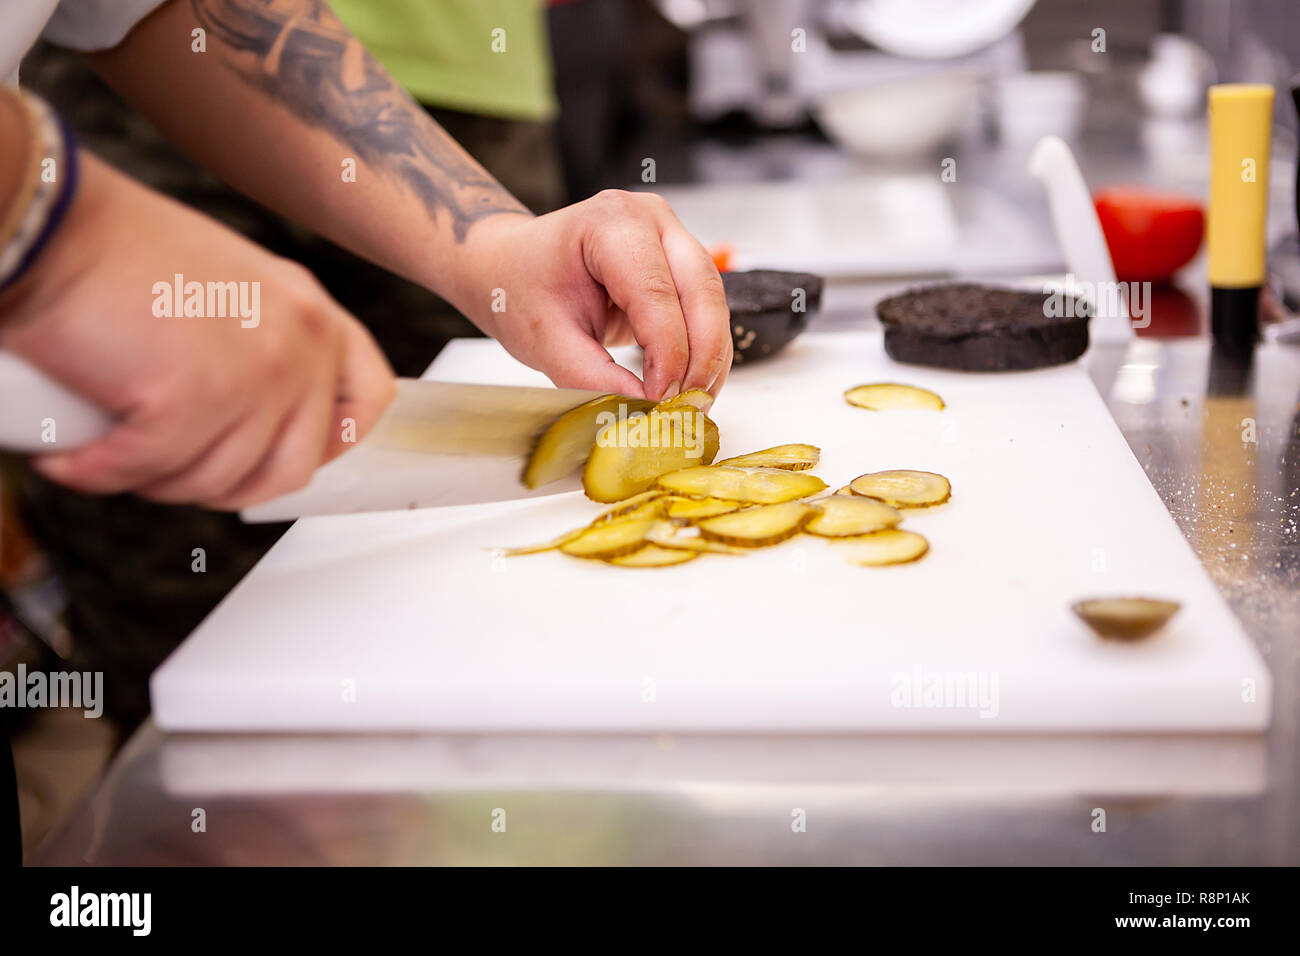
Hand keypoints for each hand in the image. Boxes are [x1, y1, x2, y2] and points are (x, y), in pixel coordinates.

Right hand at [0, 153, 395, 508]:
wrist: (49, 220)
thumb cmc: (115, 252)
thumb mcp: (228, 293)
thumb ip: (260, 347)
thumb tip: (256, 421)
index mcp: (311, 312)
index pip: (369, 398)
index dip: (330, 444)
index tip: (283, 456)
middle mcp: (299, 342)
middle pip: (291, 466)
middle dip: (221, 482)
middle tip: (165, 465)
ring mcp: (254, 374)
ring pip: (218, 481)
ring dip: (156, 481)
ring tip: (111, 448)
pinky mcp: (192, 400)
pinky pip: (150, 473)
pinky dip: (100, 473)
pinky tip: (72, 454)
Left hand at [448, 190, 732, 401]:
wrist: (512, 268)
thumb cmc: (522, 289)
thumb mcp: (547, 341)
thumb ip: (593, 376)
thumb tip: (642, 408)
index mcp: (610, 222)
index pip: (656, 292)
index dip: (668, 351)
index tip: (661, 399)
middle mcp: (650, 219)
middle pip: (702, 289)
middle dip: (702, 355)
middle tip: (688, 406)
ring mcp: (670, 236)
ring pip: (713, 300)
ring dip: (710, 356)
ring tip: (692, 402)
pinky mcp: (679, 262)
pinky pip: (706, 307)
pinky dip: (704, 349)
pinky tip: (691, 383)